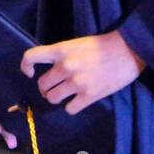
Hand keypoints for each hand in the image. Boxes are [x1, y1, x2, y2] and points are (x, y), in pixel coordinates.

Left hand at [22, 31, 146, 114]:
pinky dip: (72, 107)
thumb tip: (51, 69)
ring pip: (53, 98)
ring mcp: (77, 82)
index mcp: (61, 50)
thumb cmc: (103, 45)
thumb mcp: (77, 44)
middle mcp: (65, 67)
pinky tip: (78, 101)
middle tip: (55, 87)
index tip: (30, 73)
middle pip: (42, 85)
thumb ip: (62, 55)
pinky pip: (70, 109)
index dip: (26, 66)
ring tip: (66, 94)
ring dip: (58, 98)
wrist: (128, 50)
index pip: (31, 56)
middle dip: (46, 88)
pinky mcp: (89, 95)